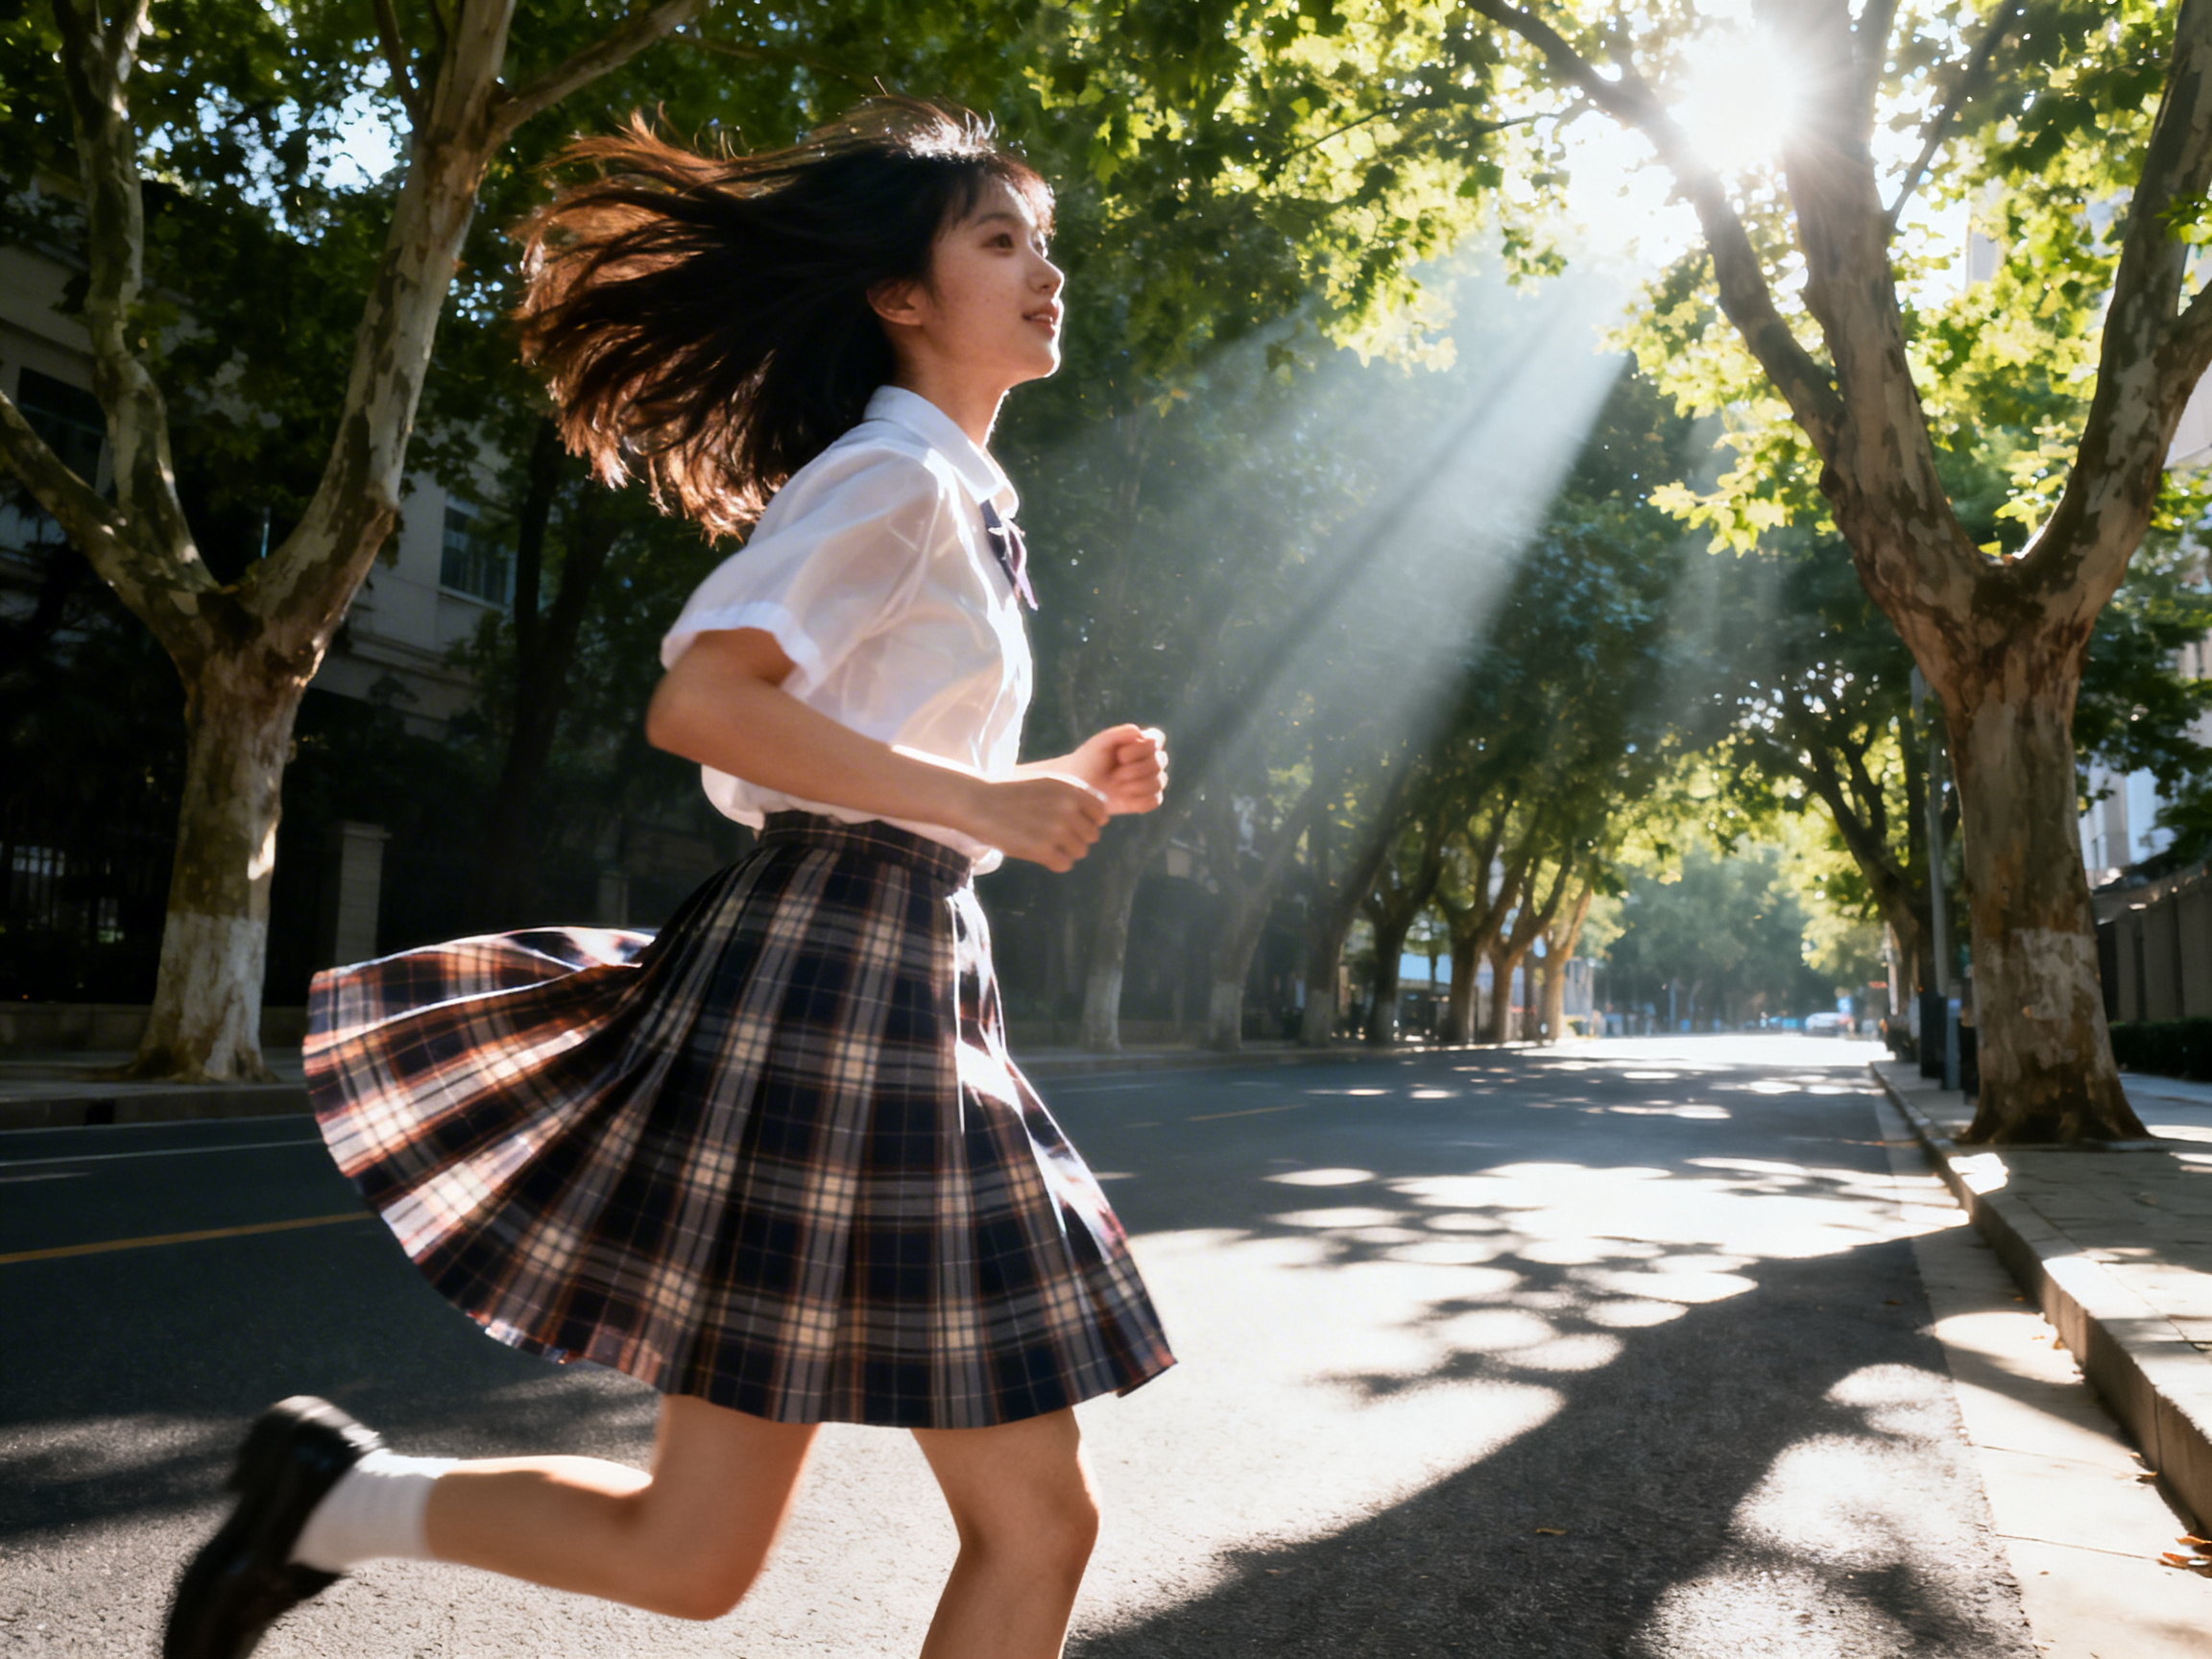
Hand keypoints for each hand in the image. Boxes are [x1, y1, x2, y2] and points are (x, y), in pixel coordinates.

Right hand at [964, 775, 1109, 871]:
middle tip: (1054, 836)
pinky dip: (1054, 863)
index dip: (1089, 821)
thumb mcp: (1047, 782)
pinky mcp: (1042, 850)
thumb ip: (1074, 795)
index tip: (1072, 823)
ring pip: (1080, 851)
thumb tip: (1102, 815)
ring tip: (1045, 844)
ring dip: (1065, 851)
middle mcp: (1068, 809)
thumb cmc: (1012, 792)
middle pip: (1092, 836)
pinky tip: (1039, 854)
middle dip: (1076, 838)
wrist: (979, 802)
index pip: (1101, 813)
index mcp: (1071, 789)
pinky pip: (1064, 864)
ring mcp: (1057, 830)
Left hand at [1063, 724, 1168, 814]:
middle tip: (1114, 774)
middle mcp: (1151, 760)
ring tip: (1117, 785)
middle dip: (1135, 768)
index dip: (1143, 748)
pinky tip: (1124, 797)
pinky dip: (1139, 800)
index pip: (1157, 739)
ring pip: (1159, 781)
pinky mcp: (1148, 800)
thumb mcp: (1100, 742)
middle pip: (1160, 761)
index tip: (1120, 754)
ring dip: (1136, 784)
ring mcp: (1152, 781)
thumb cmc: (1090, 761)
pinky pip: (1155, 800)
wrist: (1079, 787)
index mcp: (1141, 742)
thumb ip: (1120, 733)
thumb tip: (1141, 734)